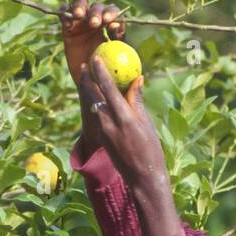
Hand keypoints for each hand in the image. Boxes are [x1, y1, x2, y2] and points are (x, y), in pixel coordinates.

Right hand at [58, 0, 124, 89]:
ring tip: (78, 15)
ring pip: (81, 2)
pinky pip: (64, 14)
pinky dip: (64, 13)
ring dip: (80, 5)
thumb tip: (127, 41)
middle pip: (97, 6)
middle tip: (94, 23)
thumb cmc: (108, 76)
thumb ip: (124, 55)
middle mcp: (97, 20)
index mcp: (111, 26)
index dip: (112, 13)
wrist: (90, 85)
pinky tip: (67, 23)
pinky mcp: (67, 27)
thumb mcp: (119, 67)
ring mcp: (81, 22)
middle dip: (97, 11)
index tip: (109, 22)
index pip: (113, 12)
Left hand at [77, 56, 180, 235]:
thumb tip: (136, 78)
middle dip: (87, 79)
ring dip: (89, 91)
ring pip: (92, 106)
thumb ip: (136, 100)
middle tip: (84, 65)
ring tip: (86, 78)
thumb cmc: (151, 149)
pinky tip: (97, 98)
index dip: (100, 72)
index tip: (95, 58)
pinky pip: (96, 116)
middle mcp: (109, 124)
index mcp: (124, 117)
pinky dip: (96, 104)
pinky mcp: (101, 138)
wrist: (142, 177)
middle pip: (93, 96)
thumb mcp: (146, 122)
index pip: (108, 89)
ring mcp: (103, 132)